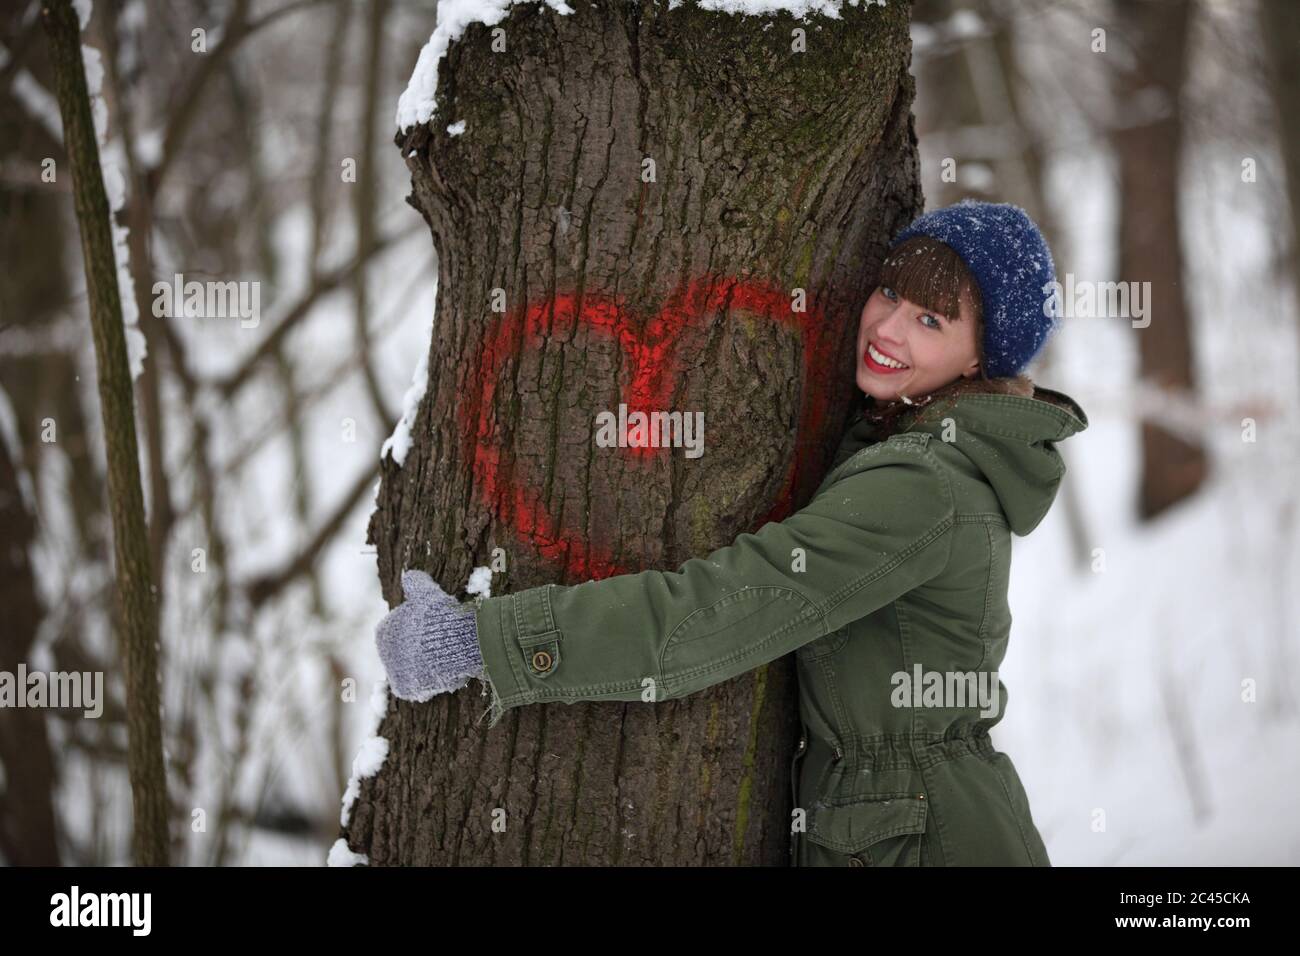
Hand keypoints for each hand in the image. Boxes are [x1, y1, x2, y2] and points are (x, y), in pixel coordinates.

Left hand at [375, 569, 483, 701]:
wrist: (451, 641)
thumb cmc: (439, 615)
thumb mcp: (427, 593)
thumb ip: (415, 583)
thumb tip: (410, 575)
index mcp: (383, 631)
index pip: (403, 633)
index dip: (422, 632)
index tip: (437, 630)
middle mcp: (383, 653)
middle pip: (407, 652)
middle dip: (423, 651)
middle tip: (444, 646)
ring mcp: (393, 672)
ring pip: (414, 669)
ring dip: (427, 667)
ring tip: (446, 660)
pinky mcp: (404, 688)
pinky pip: (417, 687)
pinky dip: (428, 683)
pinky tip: (442, 674)